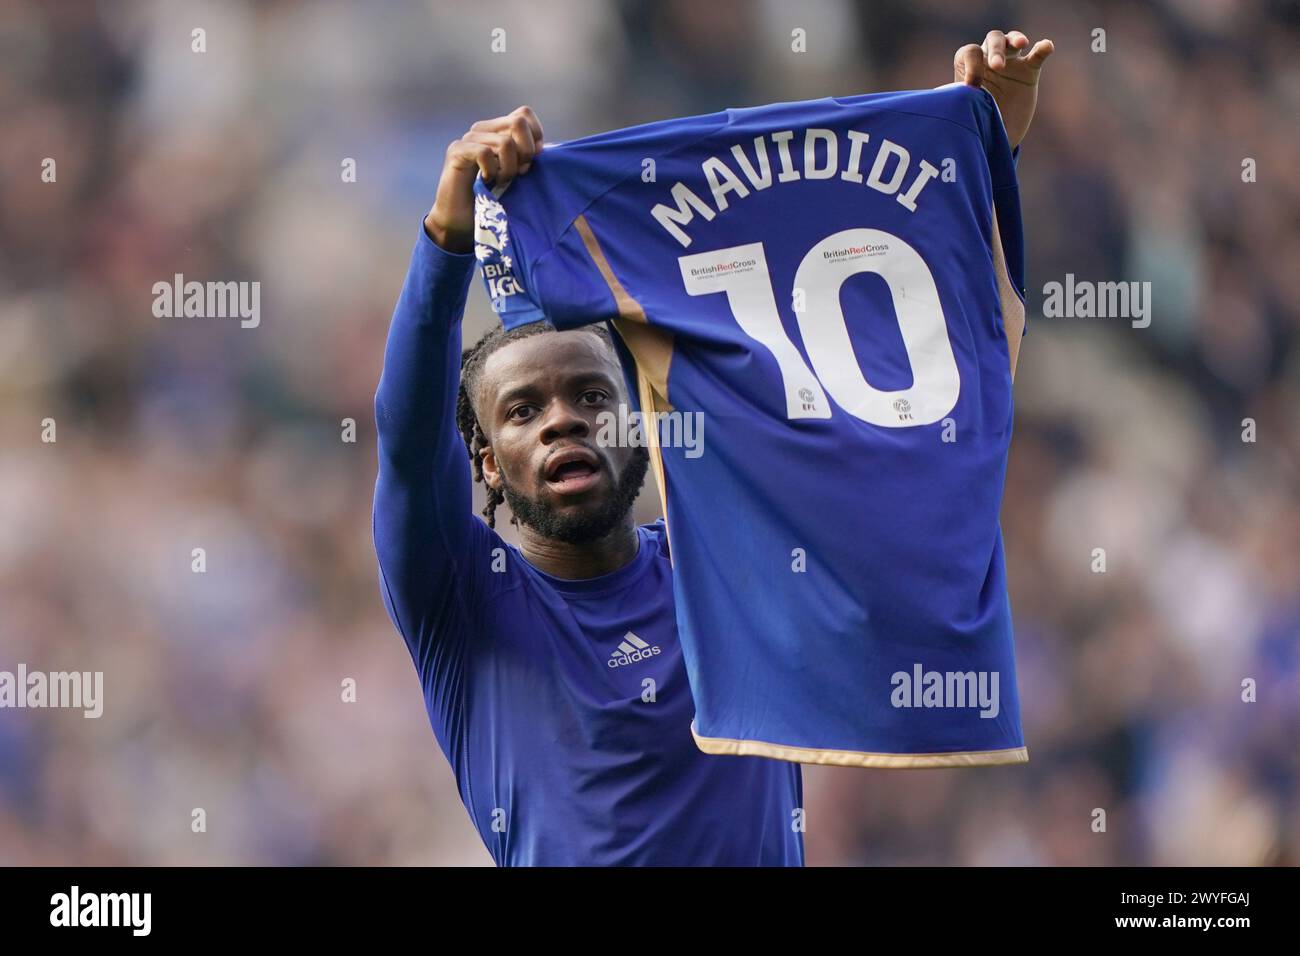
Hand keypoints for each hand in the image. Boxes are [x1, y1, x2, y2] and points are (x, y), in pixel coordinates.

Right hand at [424, 105, 543, 252]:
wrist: (463, 220)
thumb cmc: (493, 199)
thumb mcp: (518, 175)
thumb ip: (527, 156)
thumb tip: (542, 147)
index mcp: (499, 130)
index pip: (524, 114)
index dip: (535, 136)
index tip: (532, 161)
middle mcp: (484, 129)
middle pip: (518, 122)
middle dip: (526, 152)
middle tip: (518, 173)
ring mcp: (469, 138)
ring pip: (505, 142)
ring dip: (509, 168)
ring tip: (500, 181)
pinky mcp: (457, 151)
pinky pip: (485, 153)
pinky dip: (492, 170)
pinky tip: (487, 181)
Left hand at [953, 31, 1052, 147]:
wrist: (997, 134)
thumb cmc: (978, 121)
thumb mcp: (969, 112)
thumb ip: (968, 100)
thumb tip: (968, 101)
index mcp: (971, 68)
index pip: (969, 52)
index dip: (971, 64)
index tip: (971, 86)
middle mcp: (990, 60)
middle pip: (993, 39)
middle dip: (996, 50)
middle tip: (997, 67)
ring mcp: (1011, 63)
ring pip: (1012, 40)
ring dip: (1015, 38)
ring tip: (1021, 44)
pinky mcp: (1029, 71)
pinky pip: (1037, 54)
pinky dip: (1043, 48)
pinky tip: (1047, 47)